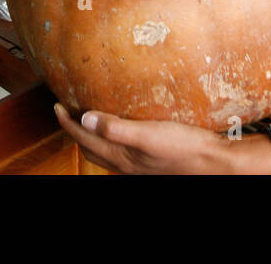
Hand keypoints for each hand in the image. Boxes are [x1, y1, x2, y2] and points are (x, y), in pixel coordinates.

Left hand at [53, 103, 244, 173]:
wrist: (213, 164)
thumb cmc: (185, 149)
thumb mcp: (148, 135)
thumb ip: (116, 128)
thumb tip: (84, 119)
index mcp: (121, 156)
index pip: (84, 138)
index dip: (67, 122)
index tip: (57, 105)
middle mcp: (125, 163)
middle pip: (89, 148)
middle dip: (74, 129)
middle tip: (66, 110)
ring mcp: (137, 165)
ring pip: (104, 151)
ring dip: (91, 135)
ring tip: (88, 117)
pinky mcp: (149, 161)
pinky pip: (120, 150)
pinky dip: (111, 139)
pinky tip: (122, 128)